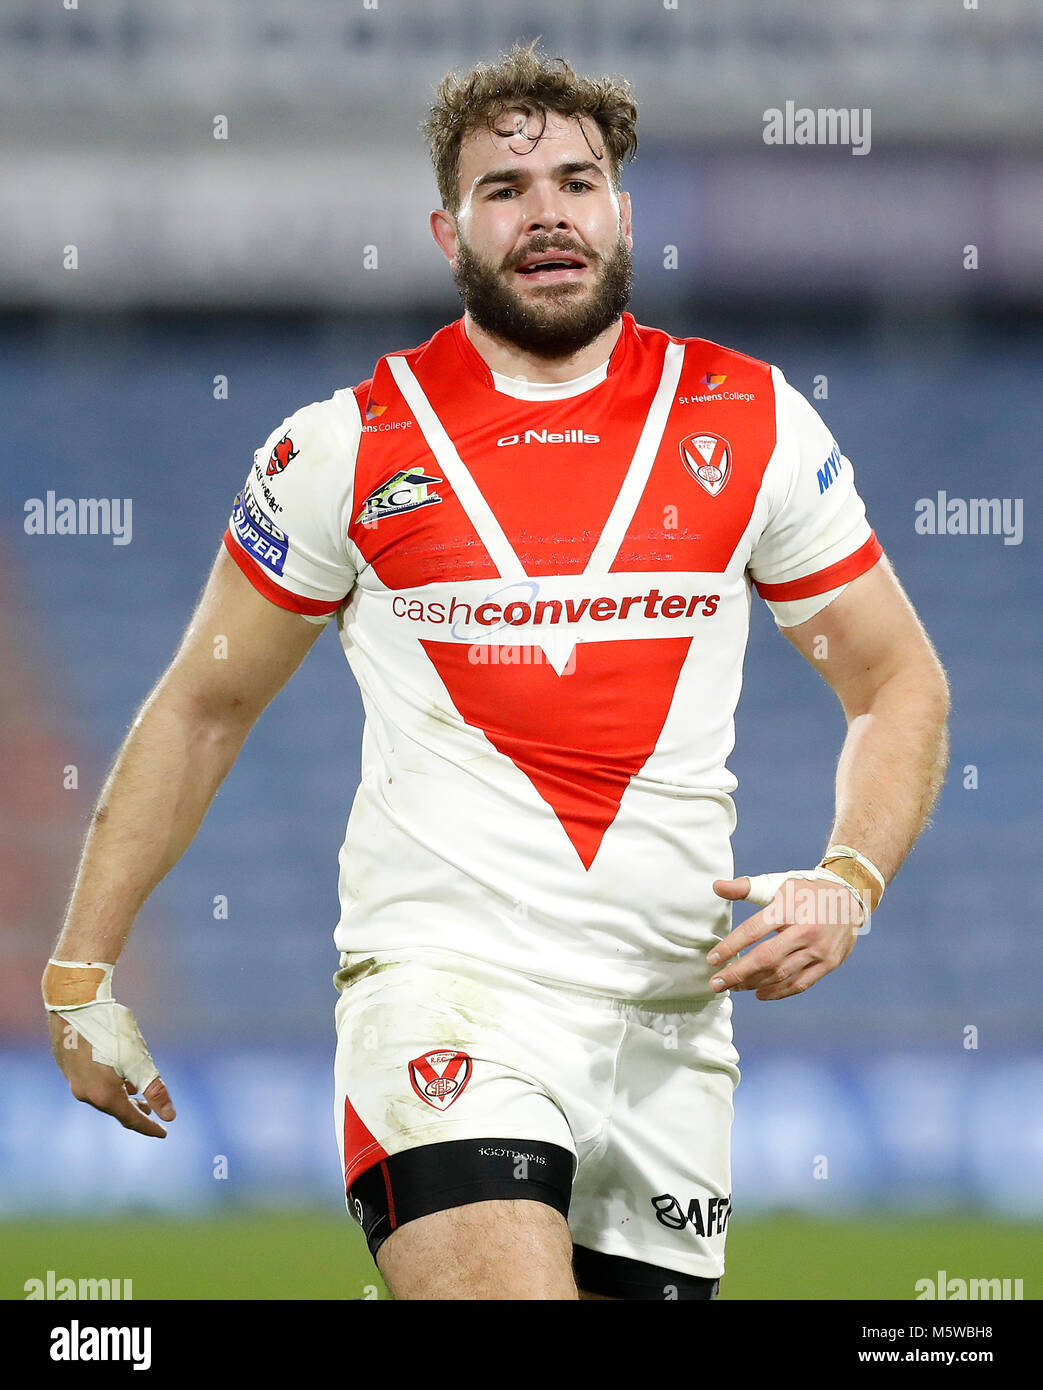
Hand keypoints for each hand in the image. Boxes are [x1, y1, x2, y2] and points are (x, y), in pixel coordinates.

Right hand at [47, 1010, 175, 1137]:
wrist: (74, 1004)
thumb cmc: (109, 1030)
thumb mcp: (138, 1060)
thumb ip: (155, 1090)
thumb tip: (170, 1116)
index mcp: (103, 1095)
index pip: (131, 1119)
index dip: (149, 1127)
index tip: (164, 1133)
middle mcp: (85, 1093)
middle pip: (115, 1109)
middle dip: (136, 1113)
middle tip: (153, 1116)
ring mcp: (74, 1080)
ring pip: (104, 1096)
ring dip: (123, 1098)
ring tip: (137, 1095)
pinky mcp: (70, 1065)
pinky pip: (94, 1084)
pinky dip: (110, 1086)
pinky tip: (118, 1075)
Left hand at [707, 874, 862, 1000]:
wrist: (849, 898)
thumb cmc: (806, 891)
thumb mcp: (778, 884)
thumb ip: (746, 888)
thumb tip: (716, 886)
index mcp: (789, 907)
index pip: (753, 930)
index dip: (730, 946)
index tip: (712, 959)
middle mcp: (805, 930)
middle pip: (765, 957)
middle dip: (737, 973)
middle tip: (715, 983)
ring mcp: (819, 949)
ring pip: (781, 973)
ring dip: (753, 983)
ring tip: (733, 987)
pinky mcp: (829, 963)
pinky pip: (799, 984)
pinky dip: (778, 992)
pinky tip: (759, 993)